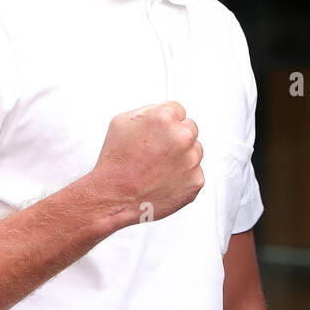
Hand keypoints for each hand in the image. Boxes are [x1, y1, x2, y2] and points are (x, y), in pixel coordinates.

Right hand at [89, 101, 204, 225]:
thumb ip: (148, 111)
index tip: (156, 134)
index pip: (178, 111)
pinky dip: (182, 177)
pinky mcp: (196, 180)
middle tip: (155, 153)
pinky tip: (163, 181)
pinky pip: (194, 173)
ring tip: (157, 169)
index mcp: (164, 117)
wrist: (113, 198)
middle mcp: (182, 136)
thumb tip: (163, 111)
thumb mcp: (121, 123)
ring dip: (182, 157)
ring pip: (194, 151)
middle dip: (175, 138)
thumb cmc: (115, 162)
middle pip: (189, 128)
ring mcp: (191, 159)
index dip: (165, 124)